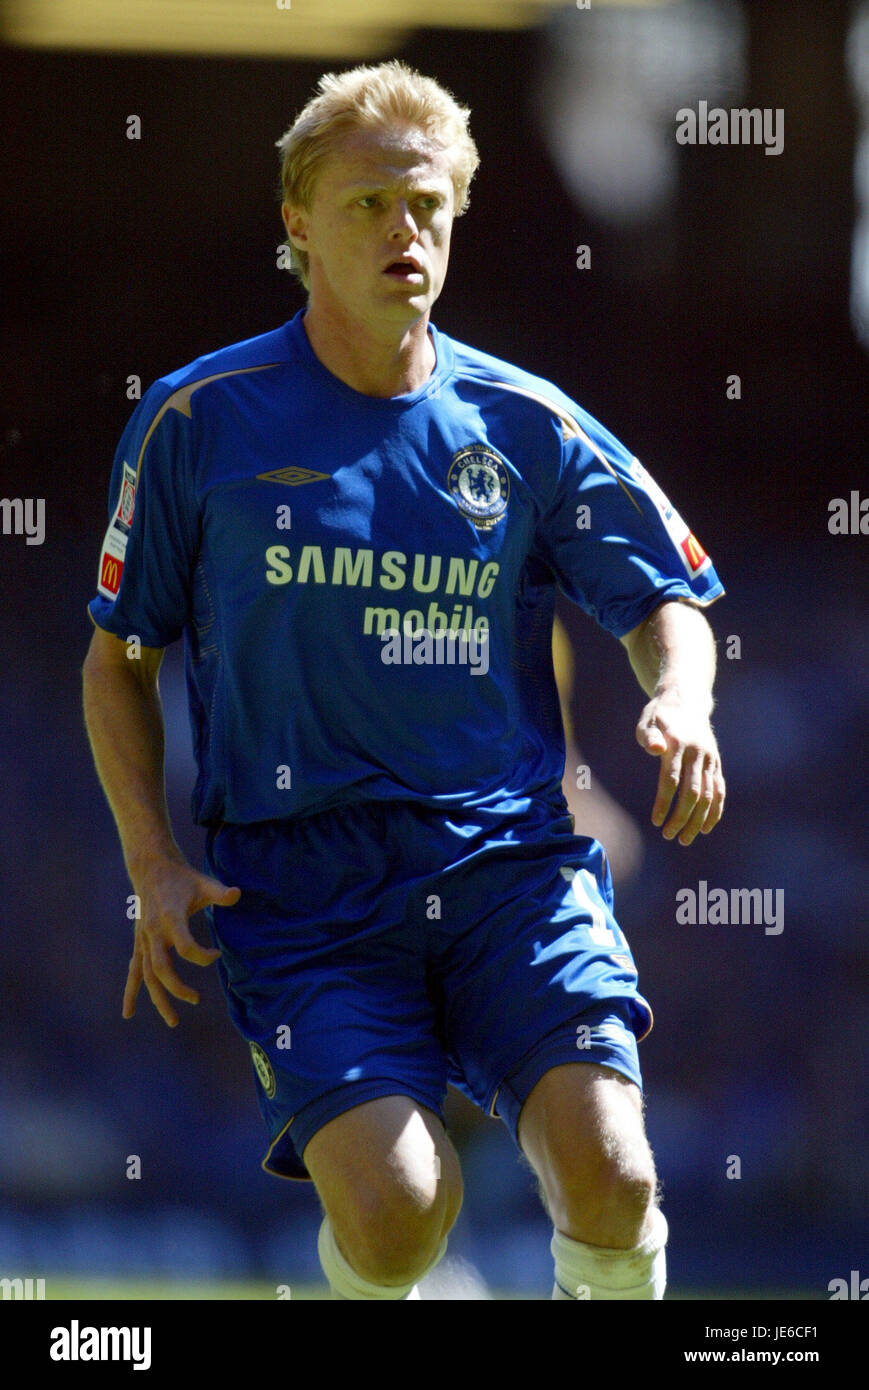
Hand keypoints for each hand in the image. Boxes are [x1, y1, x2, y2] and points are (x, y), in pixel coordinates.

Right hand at [122, 858, 240, 1026]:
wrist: (151, 869)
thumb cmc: (182, 878)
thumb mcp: (203, 882)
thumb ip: (220, 892)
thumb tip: (237, 894)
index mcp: (170, 917)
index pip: (185, 947)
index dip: (203, 956)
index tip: (217, 954)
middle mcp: (153, 932)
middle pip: (162, 969)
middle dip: (178, 988)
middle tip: (197, 999)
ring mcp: (144, 939)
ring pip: (147, 976)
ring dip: (158, 999)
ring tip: (173, 1021)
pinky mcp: (139, 943)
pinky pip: (134, 971)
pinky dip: (131, 992)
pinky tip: (128, 1013)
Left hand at [635, 692, 724, 845]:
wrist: (686, 702)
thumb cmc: (660, 716)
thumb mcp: (647, 720)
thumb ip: (648, 735)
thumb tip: (654, 749)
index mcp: (678, 744)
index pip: (672, 779)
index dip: (665, 803)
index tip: (656, 822)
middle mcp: (697, 753)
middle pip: (693, 792)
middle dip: (681, 817)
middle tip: (668, 836)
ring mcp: (710, 759)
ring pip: (709, 795)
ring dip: (698, 820)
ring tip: (685, 839)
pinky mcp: (716, 764)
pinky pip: (720, 791)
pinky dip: (715, 811)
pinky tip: (705, 828)